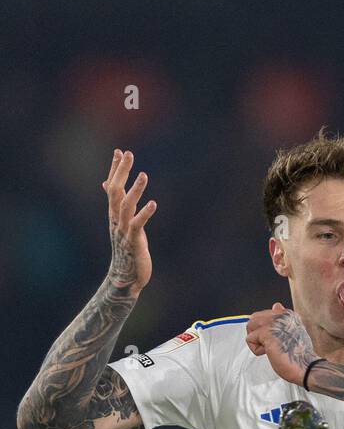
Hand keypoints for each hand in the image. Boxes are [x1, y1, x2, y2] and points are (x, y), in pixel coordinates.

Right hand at [102, 149, 155, 296]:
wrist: (126, 277)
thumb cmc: (126, 249)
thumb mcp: (121, 223)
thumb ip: (117, 203)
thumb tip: (106, 183)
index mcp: (113, 214)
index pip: (112, 186)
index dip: (115, 169)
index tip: (119, 151)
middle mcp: (116, 219)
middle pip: (115, 191)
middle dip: (121, 172)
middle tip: (128, 154)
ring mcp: (123, 230)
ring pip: (125, 206)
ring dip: (134, 190)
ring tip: (143, 175)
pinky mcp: (133, 241)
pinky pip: (137, 225)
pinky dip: (144, 214)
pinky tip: (153, 204)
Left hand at [245, 304, 318, 384]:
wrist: (307, 368)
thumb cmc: (300, 357)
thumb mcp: (293, 333)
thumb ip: (283, 321)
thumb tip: (276, 306)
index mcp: (288, 315)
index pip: (265, 314)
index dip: (266, 329)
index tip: (278, 341)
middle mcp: (282, 315)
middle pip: (255, 317)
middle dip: (257, 333)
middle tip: (271, 345)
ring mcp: (274, 322)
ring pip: (250, 325)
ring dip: (256, 340)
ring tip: (269, 349)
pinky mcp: (267, 332)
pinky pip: (249, 338)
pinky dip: (256, 350)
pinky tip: (270, 354)